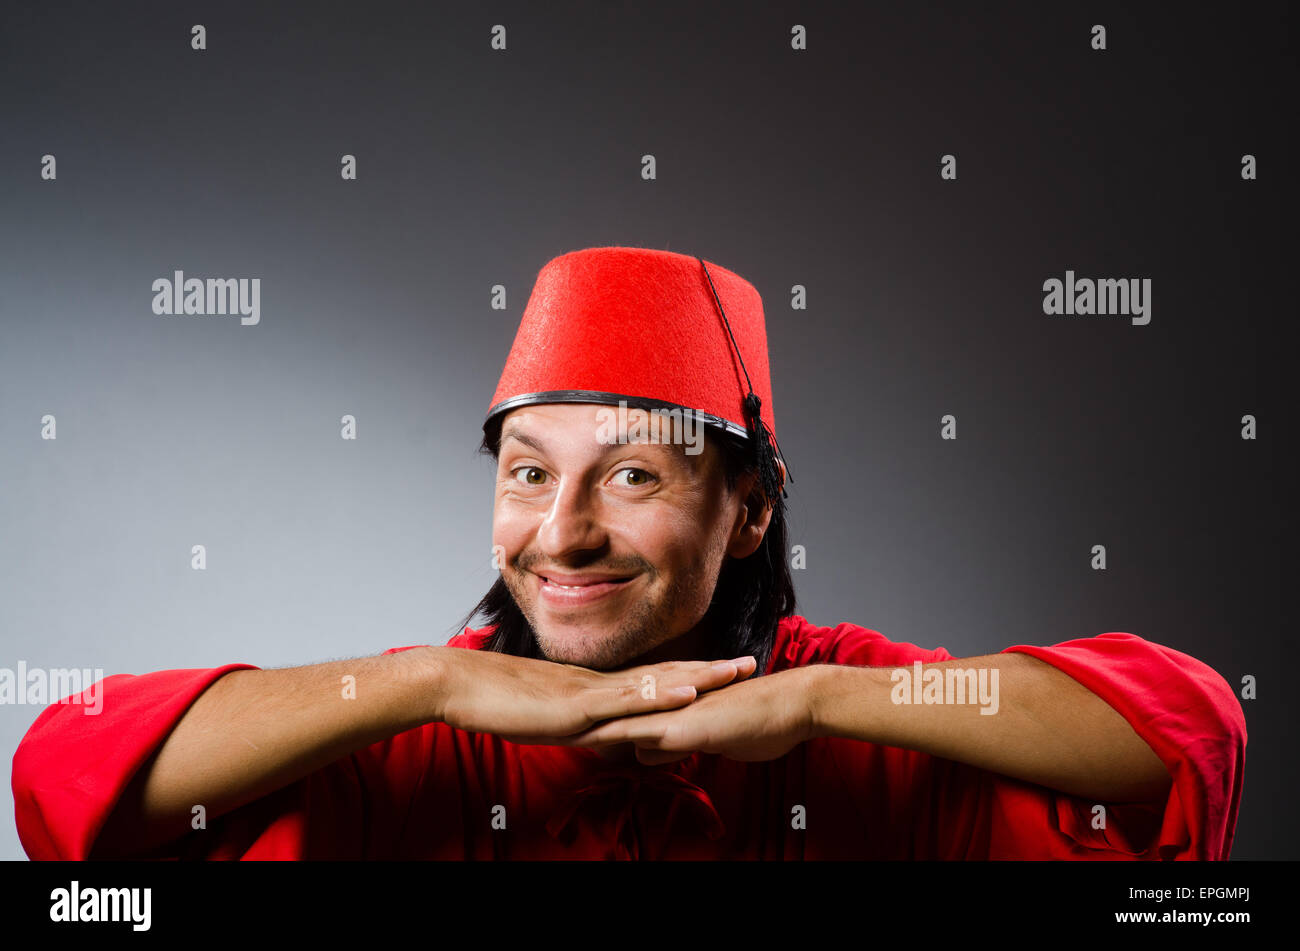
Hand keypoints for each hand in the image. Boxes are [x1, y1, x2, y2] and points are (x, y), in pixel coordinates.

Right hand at [428, 647, 758, 744]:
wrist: (457, 686)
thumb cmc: (491, 703)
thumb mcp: (541, 719)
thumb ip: (568, 724)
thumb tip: (590, 736)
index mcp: (593, 688)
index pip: (651, 678)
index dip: (689, 673)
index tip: (722, 671)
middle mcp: (600, 684)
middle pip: (666, 674)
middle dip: (710, 671)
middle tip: (750, 663)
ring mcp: (592, 693)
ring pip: (657, 682)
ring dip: (700, 677)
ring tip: (736, 672)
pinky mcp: (579, 706)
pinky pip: (629, 701)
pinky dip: (662, 695)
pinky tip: (689, 692)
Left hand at [564, 666, 818, 764]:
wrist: (792, 706)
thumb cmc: (762, 721)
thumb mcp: (710, 738)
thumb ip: (676, 742)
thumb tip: (647, 753)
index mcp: (669, 706)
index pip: (620, 712)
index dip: (589, 717)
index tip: (558, 719)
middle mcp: (665, 705)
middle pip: (609, 712)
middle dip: (574, 718)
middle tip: (536, 717)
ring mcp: (671, 714)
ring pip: (615, 720)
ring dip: (582, 725)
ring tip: (544, 726)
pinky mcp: (681, 726)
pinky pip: (637, 731)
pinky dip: (611, 736)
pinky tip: (585, 739)